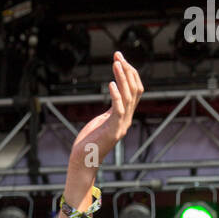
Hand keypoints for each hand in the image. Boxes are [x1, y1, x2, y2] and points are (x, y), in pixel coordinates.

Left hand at [71, 51, 142, 172]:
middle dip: (127, 70)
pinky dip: (116, 95)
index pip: (135, 90)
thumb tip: (114, 91)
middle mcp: (126, 119)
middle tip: (118, 55)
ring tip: (116, 63)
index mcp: (125, 116)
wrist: (83, 162)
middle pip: (135, 90)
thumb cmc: (89, 142)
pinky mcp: (113, 131)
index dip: (129, 72)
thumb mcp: (102, 120)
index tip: (120, 57)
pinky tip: (111, 84)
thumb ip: (111, 108)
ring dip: (122, 78)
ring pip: (128, 97)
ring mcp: (121, 126)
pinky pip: (118, 110)